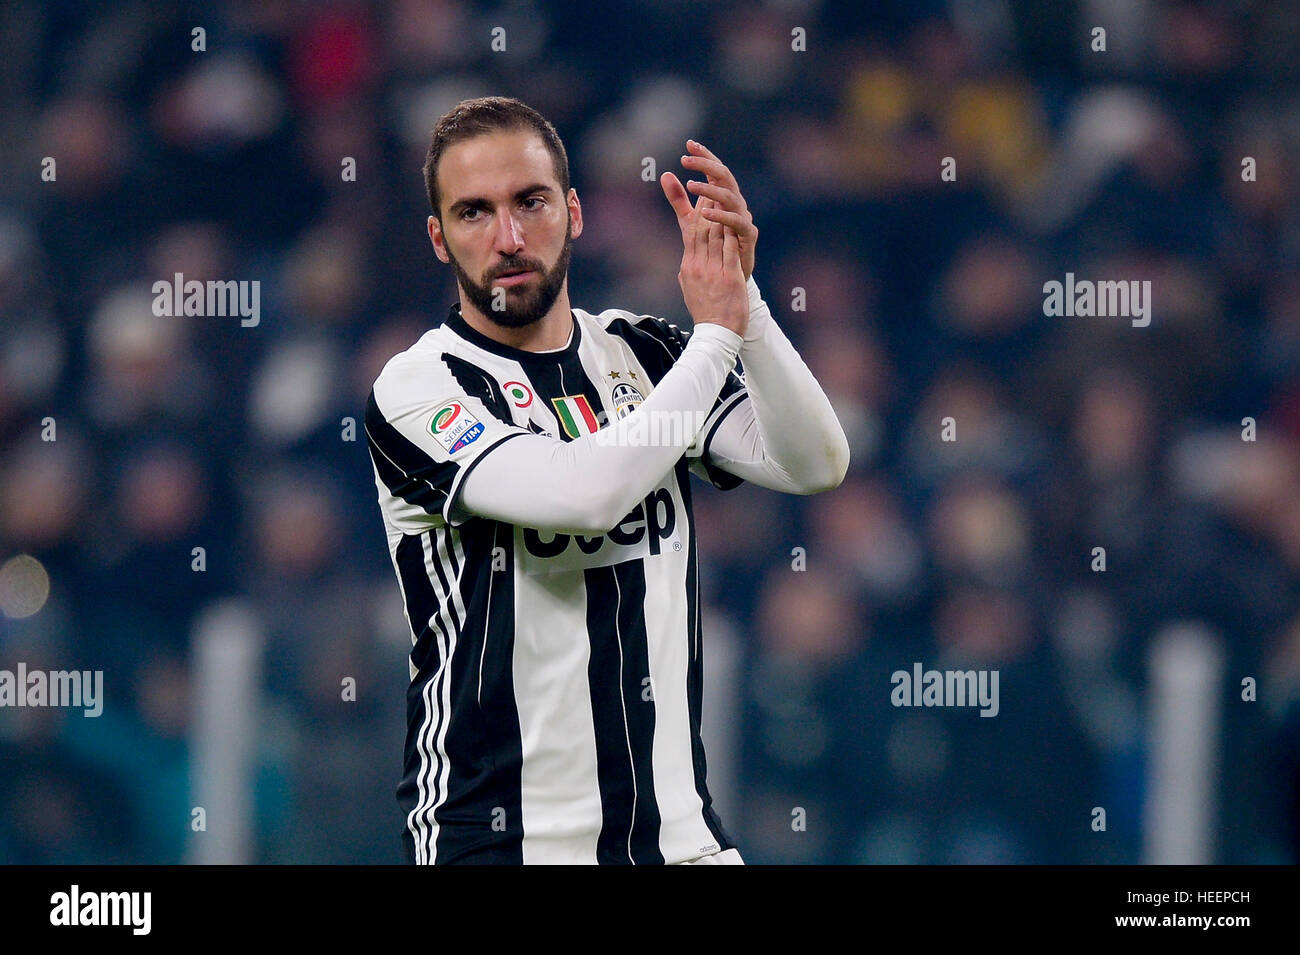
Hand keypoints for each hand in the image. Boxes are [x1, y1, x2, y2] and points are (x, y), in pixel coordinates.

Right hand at [661, 158, 747, 337]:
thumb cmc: (707, 313)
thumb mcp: (691, 287)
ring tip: (723, 192)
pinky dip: (731, 232)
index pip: (692, 232)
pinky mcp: (728, 278)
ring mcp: (712, 271)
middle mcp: (697, 266)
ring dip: (719, 211)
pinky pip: (729, 250)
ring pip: (715, 235)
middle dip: (707, 203)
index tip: (703, 191)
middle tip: (711, 181)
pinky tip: (735, 218)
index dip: (698, 209)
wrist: (715, 334)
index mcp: (688, 266)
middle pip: (701, 228)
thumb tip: (686, 258)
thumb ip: (690, 268)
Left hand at [665, 140, 756, 279]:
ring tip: (691, 185)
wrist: (726, 277)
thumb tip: (664, 174)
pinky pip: (737, 221)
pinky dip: (721, 216)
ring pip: (730, 196)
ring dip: (710, 189)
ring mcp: (743, 218)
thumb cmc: (711, 246)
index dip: (704, 156)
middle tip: (686, 160)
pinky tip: (706, 212)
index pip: (715, 170)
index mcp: (723, 196)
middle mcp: (735, 203)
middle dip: (706, 165)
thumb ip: (678, 199)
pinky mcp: (747, 235)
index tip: (689, 144)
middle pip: (724, 176)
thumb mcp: (689, 220)